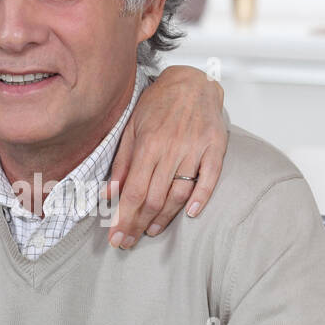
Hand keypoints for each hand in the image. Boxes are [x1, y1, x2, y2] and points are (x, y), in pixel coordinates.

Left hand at [105, 63, 226, 247]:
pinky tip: (191, 214)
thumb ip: (122, 163)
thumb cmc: (159, 105)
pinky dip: (201, 197)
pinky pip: (209, 178)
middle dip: (138, 225)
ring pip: (179, 193)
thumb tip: (109, 193)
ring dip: (164, 218)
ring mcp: (195, 149)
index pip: (133, 191)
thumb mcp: (132, 128)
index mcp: (148, 144)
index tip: (116, 237)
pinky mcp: (215, 147)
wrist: (192, 81)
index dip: (124, 218)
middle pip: (153, 198)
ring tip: (150, 231)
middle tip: (128, 243)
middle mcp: (171, 148)